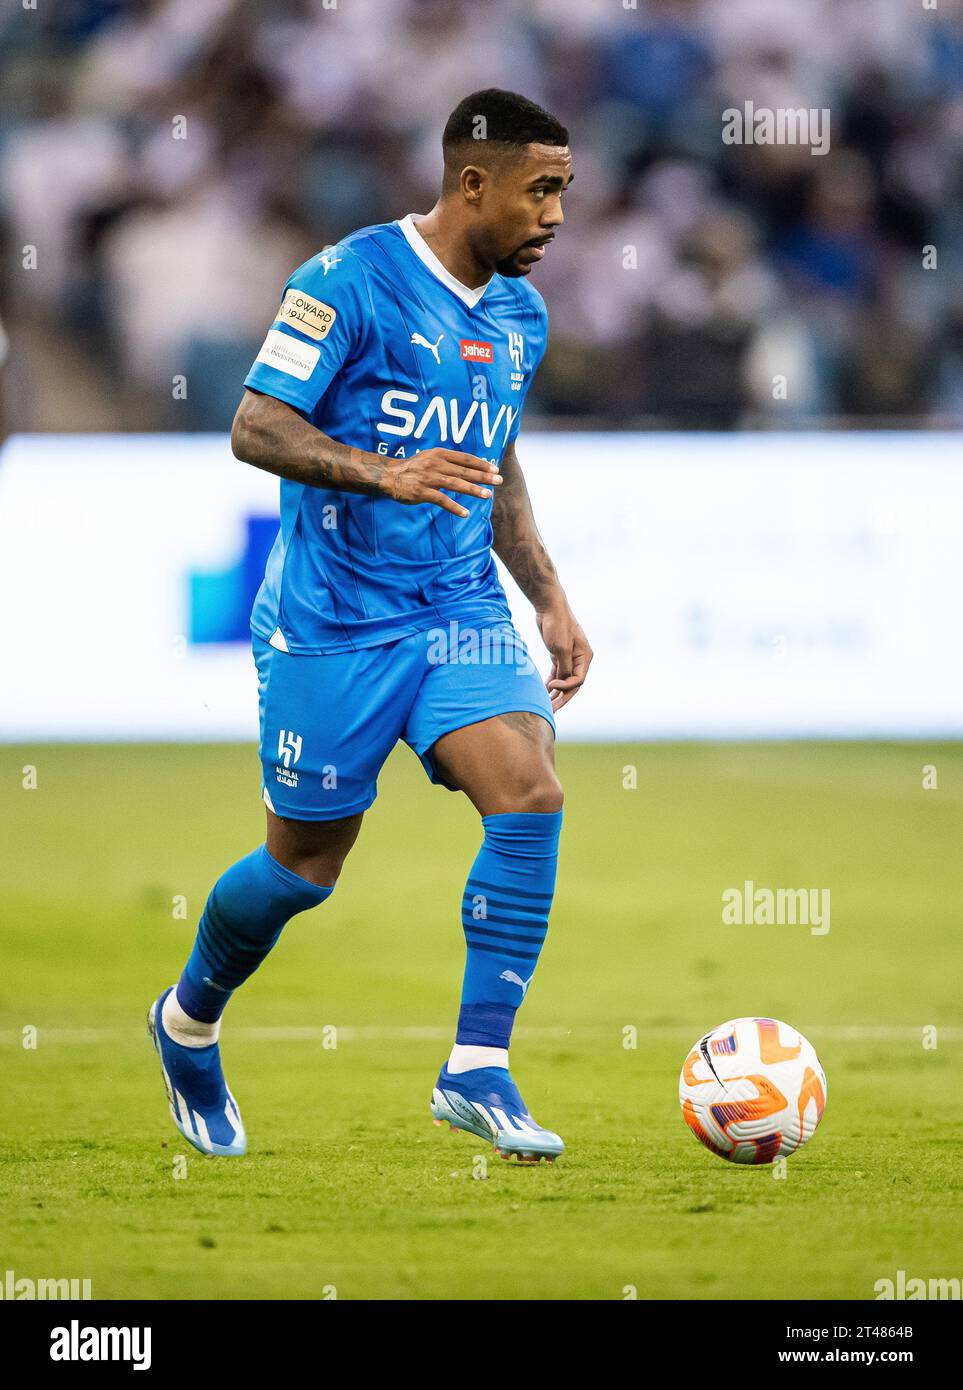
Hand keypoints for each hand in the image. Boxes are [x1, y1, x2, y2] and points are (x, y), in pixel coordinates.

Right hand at [379, 448, 501, 517]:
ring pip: (455, 484)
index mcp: (439, 454)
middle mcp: (436, 464)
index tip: (495, 469)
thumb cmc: (412, 468)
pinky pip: (441, 500)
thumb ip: (447, 461)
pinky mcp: (422, 492)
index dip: (481, 463)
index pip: (465, 458)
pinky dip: (454, 507)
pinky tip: (465, 513)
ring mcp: (429, 478)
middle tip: (499, 480)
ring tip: (487, 495)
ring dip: (472, 490)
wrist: (389, 475)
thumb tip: (468, 466)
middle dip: (483, 476)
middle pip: (464, 470)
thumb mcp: (429, 457)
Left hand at [537, 599, 592, 711]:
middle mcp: (580, 659)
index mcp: (585, 657)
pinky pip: (557, 673)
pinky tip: (543, 692)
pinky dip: (551, 683)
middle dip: (561, 698)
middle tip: (550, 711)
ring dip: (555, 693)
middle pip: (572, 684)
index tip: (551, 685)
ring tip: (545, 707)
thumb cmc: (557, 624)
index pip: (578, 680)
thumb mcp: (560, 648)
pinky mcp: (559, 654)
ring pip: (564, 680)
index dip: (566, 687)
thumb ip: (564, 667)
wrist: (549, 607)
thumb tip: (562, 684)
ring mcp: (570, 657)